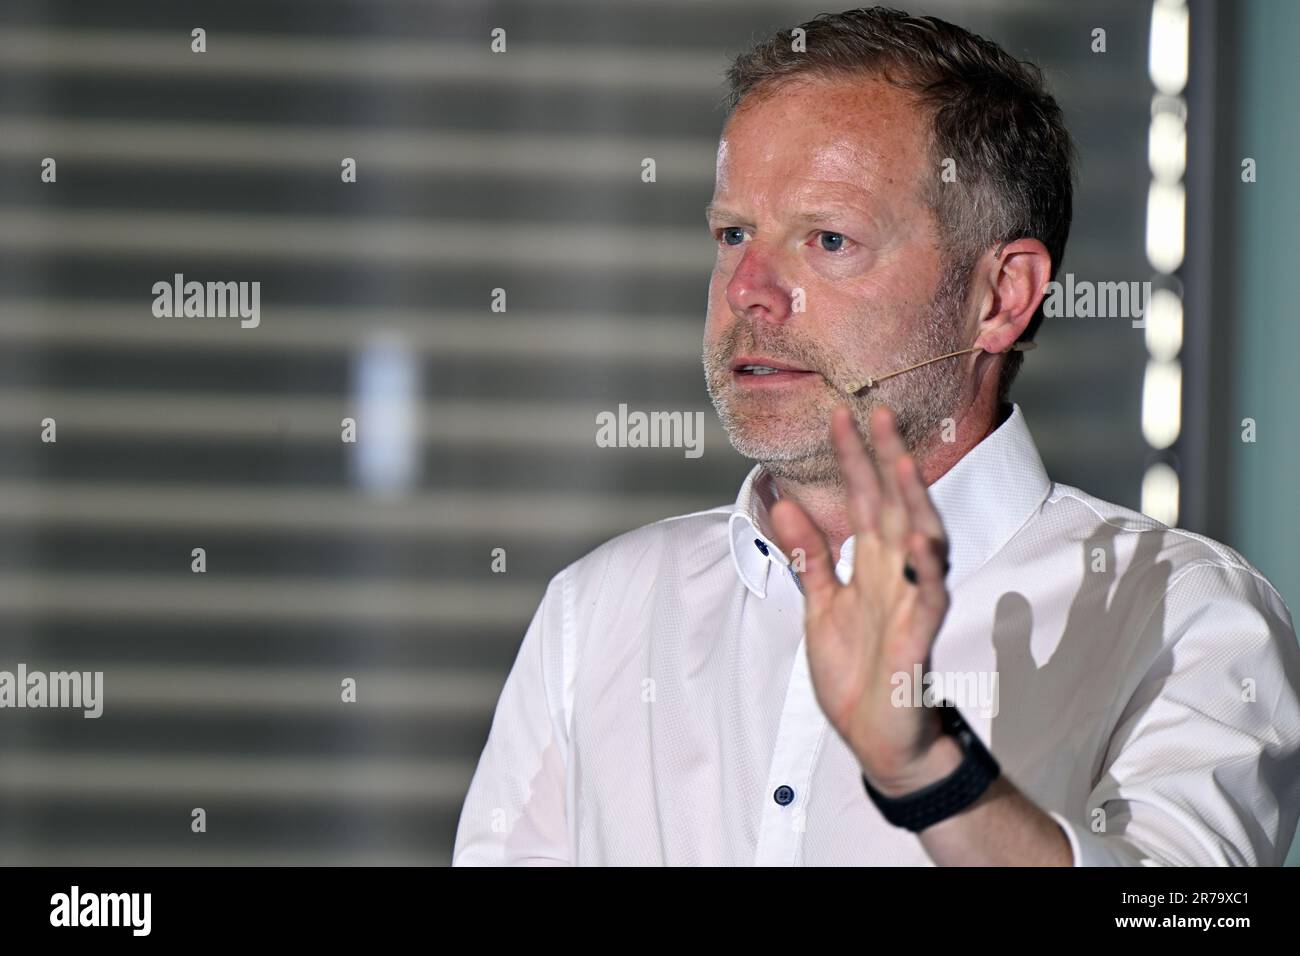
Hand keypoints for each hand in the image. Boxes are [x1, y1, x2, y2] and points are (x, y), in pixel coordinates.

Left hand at [770, 404, 957, 794]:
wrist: (877, 737)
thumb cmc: (857, 671)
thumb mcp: (820, 606)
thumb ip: (809, 556)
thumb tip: (784, 504)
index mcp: (872, 565)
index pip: (865, 499)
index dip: (854, 459)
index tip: (841, 416)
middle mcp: (897, 575)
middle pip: (896, 506)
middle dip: (887, 461)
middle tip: (878, 412)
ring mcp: (910, 604)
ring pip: (922, 542)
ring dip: (915, 503)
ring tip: (903, 462)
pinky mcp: (918, 640)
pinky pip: (928, 601)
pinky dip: (926, 572)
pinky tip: (921, 544)